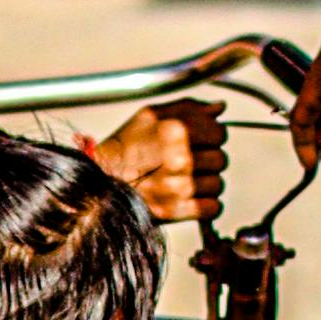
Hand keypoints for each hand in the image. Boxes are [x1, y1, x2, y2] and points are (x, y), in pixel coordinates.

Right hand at [81, 99, 211, 228]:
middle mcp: (180, 157)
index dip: (210, 136)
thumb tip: (219, 108)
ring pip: (217, 183)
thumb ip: (188, 108)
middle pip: (220, 159)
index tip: (197, 141)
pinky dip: (203, 205)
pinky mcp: (179, 211)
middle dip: (206, 160)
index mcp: (175, 130)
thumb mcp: (149, 117)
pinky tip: (186, 198)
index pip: (219, 132)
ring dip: (204, 183)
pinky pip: (213, 207)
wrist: (99, 184)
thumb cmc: (124, 149)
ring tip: (181, 180)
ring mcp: (180, 187)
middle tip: (184, 163)